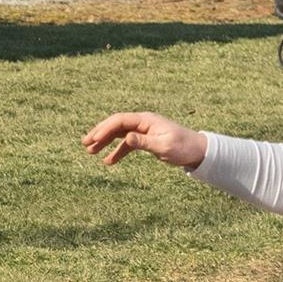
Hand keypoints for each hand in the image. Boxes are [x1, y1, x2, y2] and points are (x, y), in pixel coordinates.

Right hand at [81, 111, 205, 168]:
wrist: (197, 151)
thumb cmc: (183, 148)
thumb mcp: (163, 146)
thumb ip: (143, 142)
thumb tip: (126, 138)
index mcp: (146, 120)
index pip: (120, 120)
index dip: (104, 129)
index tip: (93, 139)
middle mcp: (143, 122)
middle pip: (115, 124)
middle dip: (99, 133)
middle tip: (84, 143)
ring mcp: (143, 130)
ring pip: (118, 133)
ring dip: (104, 141)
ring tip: (90, 151)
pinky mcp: (145, 139)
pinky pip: (126, 143)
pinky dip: (116, 151)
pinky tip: (107, 161)